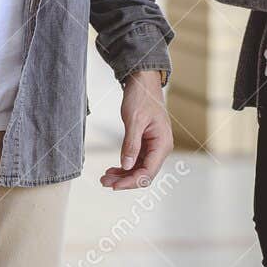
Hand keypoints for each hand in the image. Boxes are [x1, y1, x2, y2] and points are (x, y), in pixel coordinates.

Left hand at [101, 70, 171, 189]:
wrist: (143, 81)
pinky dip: (125, 166)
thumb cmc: (141, 96)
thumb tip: (127, 166)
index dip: (131, 181)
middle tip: (104, 182)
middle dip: (125, 180)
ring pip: (139, 169)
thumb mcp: (134, 120)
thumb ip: (131, 144)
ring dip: (123, 175)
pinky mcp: (147, 143)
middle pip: (144, 174)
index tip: (114, 186)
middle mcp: (161, 147)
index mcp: (163, 143)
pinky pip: (137, 160)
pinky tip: (113, 169)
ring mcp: (154, 146)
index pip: (148, 172)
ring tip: (105, 177)